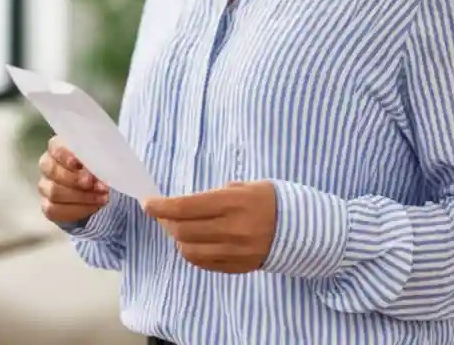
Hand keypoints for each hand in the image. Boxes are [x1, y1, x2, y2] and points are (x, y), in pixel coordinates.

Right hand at [37, 136, 109, 224]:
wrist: (96, 190)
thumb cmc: (97, 168)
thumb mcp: (99, 160)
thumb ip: (96, 159)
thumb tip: (101, 165)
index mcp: (57, 148)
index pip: (55, 148)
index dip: (66, 156)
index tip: (79, 164)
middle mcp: (47, 165)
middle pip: (53, 171)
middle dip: (76, 179)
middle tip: (98, 184)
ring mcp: (45, 186)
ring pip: (54, 192)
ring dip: (81, 196)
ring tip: (102, 196)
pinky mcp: (47, 206)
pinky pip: (55, 210)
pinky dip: (78, 209)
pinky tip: (94, 206)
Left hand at [143, 181, 276, 273]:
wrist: (304, 230)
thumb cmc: (272, 200)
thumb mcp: (247, 186)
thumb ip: (217, 194)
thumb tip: (187, 204)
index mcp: (233, 203)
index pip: (185, 207)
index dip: (161, 206)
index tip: (149, 203)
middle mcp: (232, 229)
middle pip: (182, 231)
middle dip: (167, 221)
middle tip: (164, 214)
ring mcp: (234, 251)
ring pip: (189, 250)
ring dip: (178, 239)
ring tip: (180, 229)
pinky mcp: (237, 267)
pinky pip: (203, 263)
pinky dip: (192, 252)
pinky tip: (195, 242)